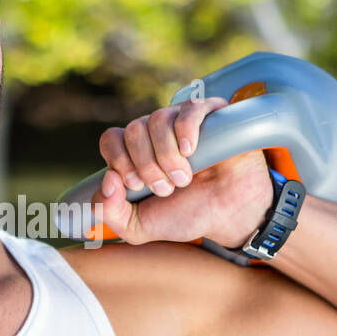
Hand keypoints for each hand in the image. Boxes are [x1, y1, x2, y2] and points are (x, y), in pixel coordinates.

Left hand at [90, 97, 276, 247]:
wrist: (229, 215)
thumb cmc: (186, 214)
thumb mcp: (139, 227)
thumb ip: (109, 213)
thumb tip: (106, 179)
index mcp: (135, 153)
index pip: (111, 139)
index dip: (119, 160)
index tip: (136, 185)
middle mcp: (155, 132)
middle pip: (133, 130)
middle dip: (147, 165)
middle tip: (167, 188)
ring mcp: (181, 120)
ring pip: (157, 119)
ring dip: (167, 155)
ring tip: (184, 178)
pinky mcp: (210, 114)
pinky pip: (188, 108)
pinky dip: (185, 131)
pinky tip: (191, 152)